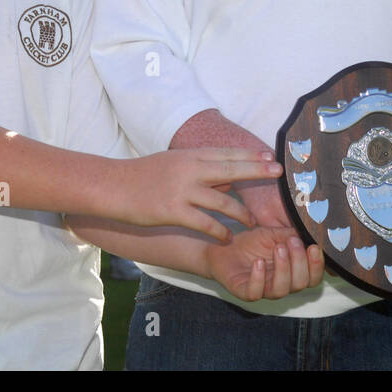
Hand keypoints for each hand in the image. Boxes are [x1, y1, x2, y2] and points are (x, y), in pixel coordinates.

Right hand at [105, 148, 282, 240]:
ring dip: (241, 213)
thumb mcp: (174, 165)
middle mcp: (189, 169)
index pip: (227, 153)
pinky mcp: (173, 211)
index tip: (272, 157)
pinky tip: (229, 238)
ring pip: (221, 200)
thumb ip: (201, 170)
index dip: (251, 155)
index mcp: (190, 156)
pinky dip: (220, 231)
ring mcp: (182, 190)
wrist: (112, 186)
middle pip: (231, 169)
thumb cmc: (144, 175)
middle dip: (257, 170)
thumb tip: (230, 180)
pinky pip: (204, 223)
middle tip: (279, 172)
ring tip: (253, 223)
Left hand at [207, 227, 324, 300]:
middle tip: (292, 242)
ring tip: (278, 248)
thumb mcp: (274, 234)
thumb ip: (292, 235)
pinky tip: (258, 262)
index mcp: (292, 273)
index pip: (313, 277)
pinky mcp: (245, 292)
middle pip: (300, 284)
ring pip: (281, 290)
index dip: (317, 265)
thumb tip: (311, 232)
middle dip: (300, 262)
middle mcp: (281, 284)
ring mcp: (263, 290)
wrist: (224, 246)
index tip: (314, 246)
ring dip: (283, 268)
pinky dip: (258, 278)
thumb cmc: (252, 242)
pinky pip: (255, 293)